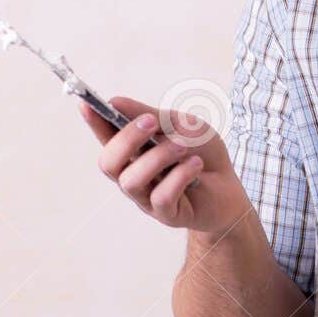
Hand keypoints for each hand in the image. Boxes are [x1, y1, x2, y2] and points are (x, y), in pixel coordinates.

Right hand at [80, 95, 251, 234]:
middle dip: (126, 139)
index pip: (105, 136)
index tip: (86, 103)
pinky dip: (180, 176)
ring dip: (159, 157)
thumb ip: (150, 116)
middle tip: (152, 122)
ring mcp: (147, 198)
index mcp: (133, 151)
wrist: (231, 186)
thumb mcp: (181, 125)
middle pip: (108, 164)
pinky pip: (161, 197)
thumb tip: (114, 101)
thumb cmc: (202, 153)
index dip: (93, 122)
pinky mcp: (167, 214)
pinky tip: (196, 166)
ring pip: (132, 181)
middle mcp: (133, 175)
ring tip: (184, 147)